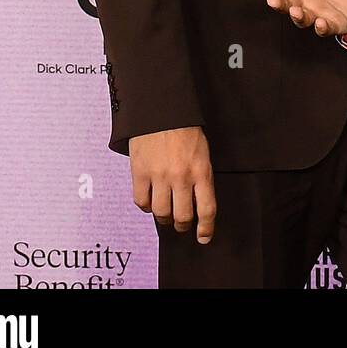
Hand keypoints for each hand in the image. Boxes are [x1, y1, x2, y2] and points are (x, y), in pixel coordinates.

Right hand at [129, 125, 216, 243]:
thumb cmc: (185, 130)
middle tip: (181, 224)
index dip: (206, 228)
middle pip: (182, 216)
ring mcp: (159, 176)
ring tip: (165, 215)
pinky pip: (141, 201)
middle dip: (182, 225)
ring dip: (164, 218)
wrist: (161, 110)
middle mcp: (181, 177)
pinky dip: (145, 206)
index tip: (204, 237)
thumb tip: (198, 202)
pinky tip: (149, 202)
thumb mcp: (203, 152)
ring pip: (160, 212)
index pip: (207, 209)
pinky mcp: (139, 173)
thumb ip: (201, 177)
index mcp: (201, 171)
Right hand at [250, 0, 346, 38]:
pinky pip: (325, 28)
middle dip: (278, 3)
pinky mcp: (332, 25)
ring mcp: (316, 14)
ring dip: (298, 16)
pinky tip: (320, 22)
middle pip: (286, 4)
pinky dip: (321, 27)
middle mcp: (303, 2)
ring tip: (295, 10)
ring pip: (302, 18)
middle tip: (272, 0)